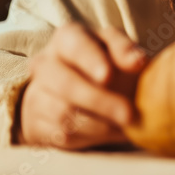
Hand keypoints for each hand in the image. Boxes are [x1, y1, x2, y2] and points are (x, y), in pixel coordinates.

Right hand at [16, 23, 148, 148]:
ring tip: (125, 126)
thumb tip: (137, 61)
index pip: (75, 45)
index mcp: (65, 38)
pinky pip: (61, 134)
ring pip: (63, 113)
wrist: (78, 92)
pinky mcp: (36, 123)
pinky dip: (90, 136)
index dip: (90, 60)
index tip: (107, 75)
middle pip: (66, 83)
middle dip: (99, 101)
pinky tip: (109, 132)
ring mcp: (36, 94)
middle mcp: (44, 64)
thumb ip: (126, 49)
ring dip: (98, 123)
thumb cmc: (103, 61)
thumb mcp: (115, 48)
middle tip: (128, 114)